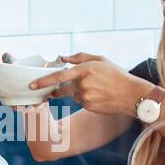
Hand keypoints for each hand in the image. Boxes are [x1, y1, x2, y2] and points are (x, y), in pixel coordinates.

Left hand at [27, 52, 153, 116]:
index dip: (44, 81)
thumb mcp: (100, 60)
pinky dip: (86, 99)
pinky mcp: (89, 107)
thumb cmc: (117, 75)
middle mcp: (83, 84)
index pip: (59, 76)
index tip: (33, 85)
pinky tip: (99, 96)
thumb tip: (62, 58)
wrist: (131, 94)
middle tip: (59, 90)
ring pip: (73, 96)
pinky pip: (81, 103)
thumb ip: (79, 57)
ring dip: (78, 92)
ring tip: (96, 89)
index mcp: (85, 70)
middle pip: (62, 90)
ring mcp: (86, 97)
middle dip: (57, 90)